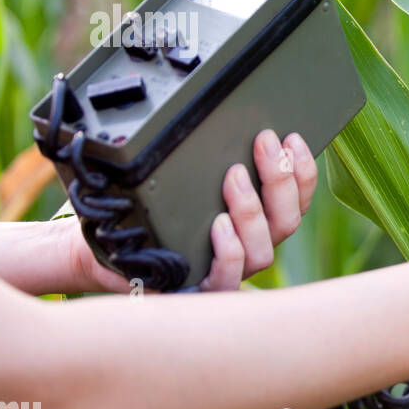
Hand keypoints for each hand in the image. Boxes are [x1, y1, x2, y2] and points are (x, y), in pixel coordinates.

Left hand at [65, 130, 317, 292]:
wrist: (105, 251)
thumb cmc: (150, 213)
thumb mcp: (185, 179)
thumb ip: (212, 161)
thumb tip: (232, 119)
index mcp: (258, 222)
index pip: (297, 201)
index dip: (302, 171)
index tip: (291, 139)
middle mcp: (250, 248)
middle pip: (287, 221)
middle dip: (280, 178)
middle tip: (263, 142)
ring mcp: (230, 271)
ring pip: (264, 248)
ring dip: (252, 209)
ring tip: (233, 177)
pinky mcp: (203, 289)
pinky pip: (229, 278)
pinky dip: (230, 250)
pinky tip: (219, 225)